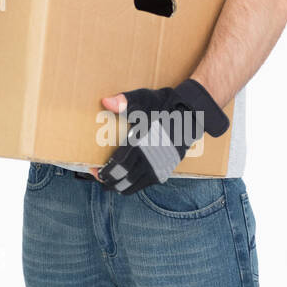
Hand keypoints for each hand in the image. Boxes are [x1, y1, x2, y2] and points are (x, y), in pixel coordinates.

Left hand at [90, 79, 228, 194]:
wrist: (191, 113)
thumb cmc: (165, 105)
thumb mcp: (143, 99)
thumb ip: (124, 102)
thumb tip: (106, 102)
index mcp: (141, 144)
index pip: (118, 166)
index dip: (104, 172)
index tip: (95, 169)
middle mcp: (149, 160)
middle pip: (123, 181)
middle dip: (108, 182)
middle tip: (99, 177)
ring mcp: (158, 167)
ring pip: (134, 186)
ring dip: (120, 187)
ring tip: (111, 182)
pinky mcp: (165, 169)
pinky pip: (146, 185)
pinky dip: (134, 186)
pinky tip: (128, 181)